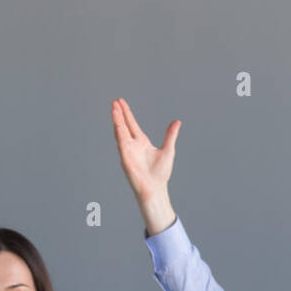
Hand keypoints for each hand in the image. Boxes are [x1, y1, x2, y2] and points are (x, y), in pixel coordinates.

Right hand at [111, 97, 177, 231]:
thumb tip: (177, 122)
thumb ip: (170, 135)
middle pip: (124, 125)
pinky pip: (121, 143)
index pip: (132, 124)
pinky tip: (117, 124)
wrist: (156, 189)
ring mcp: (128, 151)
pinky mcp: (125, 158)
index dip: (126, 113)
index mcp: (142, 142)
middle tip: (115, 101)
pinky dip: (119, 133)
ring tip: (113, 108)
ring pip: (120, 132)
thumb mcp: (168, 150)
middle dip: (119, 113)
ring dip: (117, 121)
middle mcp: (133, 145)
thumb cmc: (161, 173)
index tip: (121, 102)